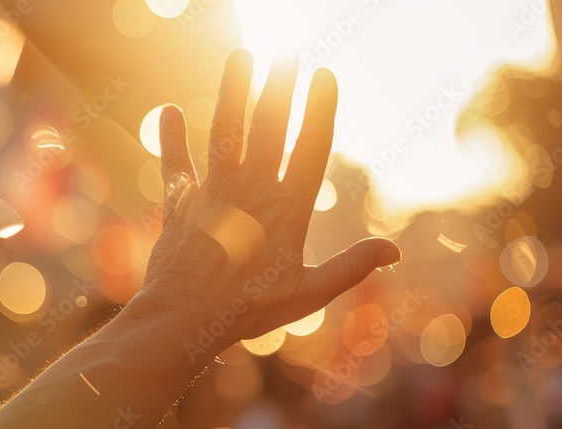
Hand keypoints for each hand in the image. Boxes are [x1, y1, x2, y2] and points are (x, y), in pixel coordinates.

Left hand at [139, 50, 400, 352]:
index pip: (310, 148)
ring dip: (232, 93)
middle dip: (278, 88)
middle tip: (285, 54)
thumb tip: (393, 250)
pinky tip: (167, 110)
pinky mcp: (181, 202)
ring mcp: (214, 192)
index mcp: (288, 209)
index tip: (324, 75)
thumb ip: (351, 267)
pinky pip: (175, 163)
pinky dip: (171, 138)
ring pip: (225, 131)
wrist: (186, 318)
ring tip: (240, 57)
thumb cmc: (250, 310)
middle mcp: (251, 190)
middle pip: (268, 127)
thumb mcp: (309, 292)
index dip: (319, 109)